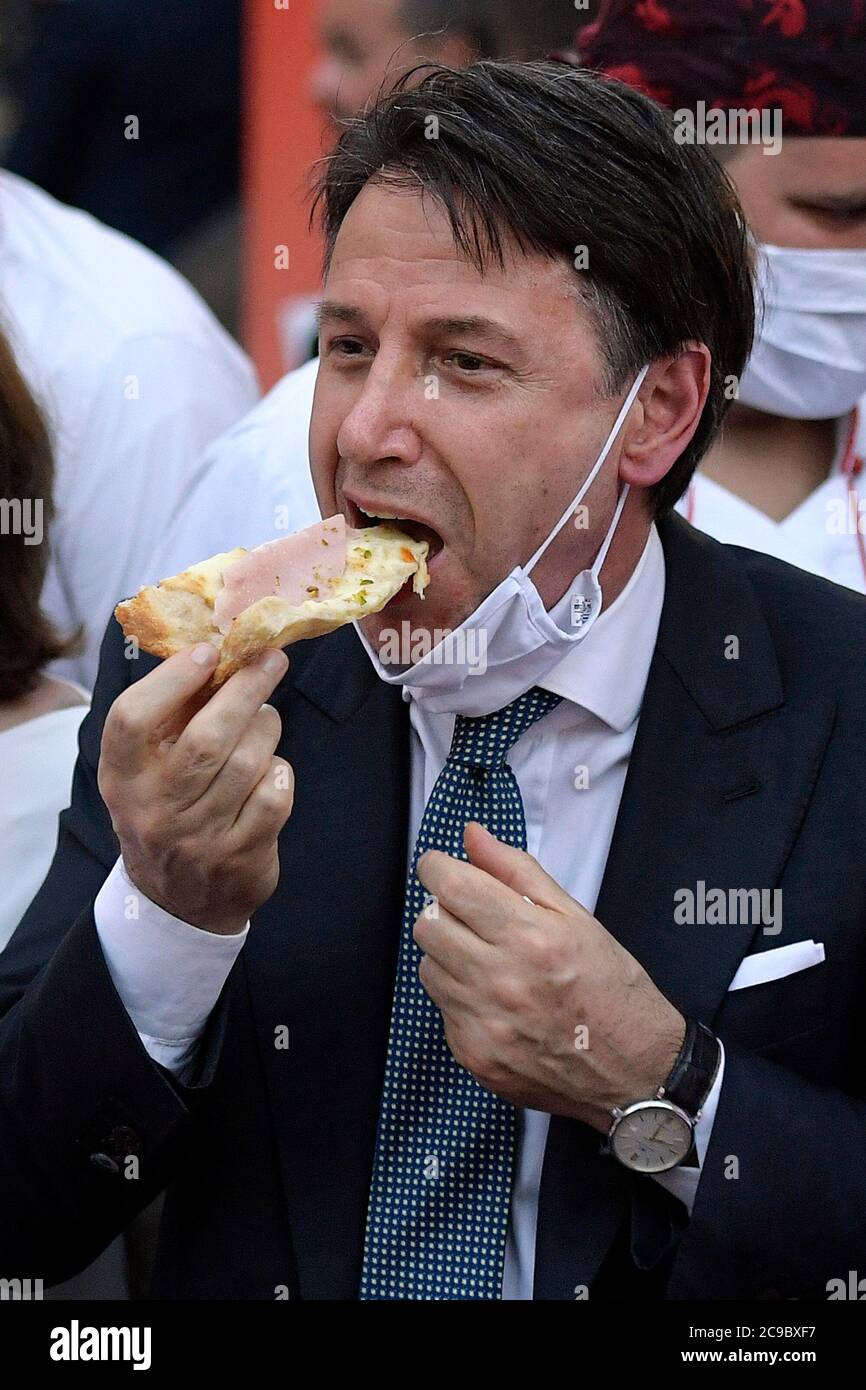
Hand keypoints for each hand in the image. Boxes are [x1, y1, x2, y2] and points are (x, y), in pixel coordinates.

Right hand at [98, 643, 293, 934]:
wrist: (180, 903)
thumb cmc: (167, 811)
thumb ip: (172, 716)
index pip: (131, 720)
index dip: (170, 680)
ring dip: (267, 729)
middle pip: (206, 738)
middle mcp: (154, 810)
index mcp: (121, 778)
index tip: (206, 652)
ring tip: (266, 720)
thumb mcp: (147, 771)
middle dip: (246, 690)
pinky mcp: (240, 857)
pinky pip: (275, 794)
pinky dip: (280, 771)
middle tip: (271, 659)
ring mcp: (198, 838)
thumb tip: (219, 651)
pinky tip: (270, 770)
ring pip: (248, 762)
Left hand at [414, 823, 684, 1132]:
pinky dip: (459, 997)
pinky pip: (442, 1009)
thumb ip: (517, 871)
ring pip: (427, 967)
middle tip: (472, 916)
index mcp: (531, 938)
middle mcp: (502, 981)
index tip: (440, 866)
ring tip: (489, 962)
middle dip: (443, 910)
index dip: (436, 868)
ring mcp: (484, 1023)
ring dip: (448, 955)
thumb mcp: (576, 917)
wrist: (633, 1071)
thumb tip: (473, 837)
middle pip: (428, 924)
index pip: (452, 887)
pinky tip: (495, 1000)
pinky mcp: (474, 1055)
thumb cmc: (612, 991)